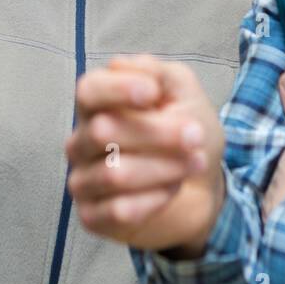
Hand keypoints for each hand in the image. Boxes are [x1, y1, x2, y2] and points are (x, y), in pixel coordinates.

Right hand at [66, 55, 225, 252]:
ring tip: (194, 163)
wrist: (202, 187)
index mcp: (98, 104)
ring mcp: (83, 180)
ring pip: (114, 173)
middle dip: (159, 133)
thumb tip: (128, 66)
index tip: (154, 93)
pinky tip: (172, 189)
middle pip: (104, 130)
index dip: (118, 89)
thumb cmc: (187, 132)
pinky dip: (155, 198)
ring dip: (164, 167)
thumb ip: (161, 75)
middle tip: (196, 136)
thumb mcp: (185, 95)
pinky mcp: (92, 217)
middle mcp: (82, 140)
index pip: (89, 90)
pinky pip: (118, 210)